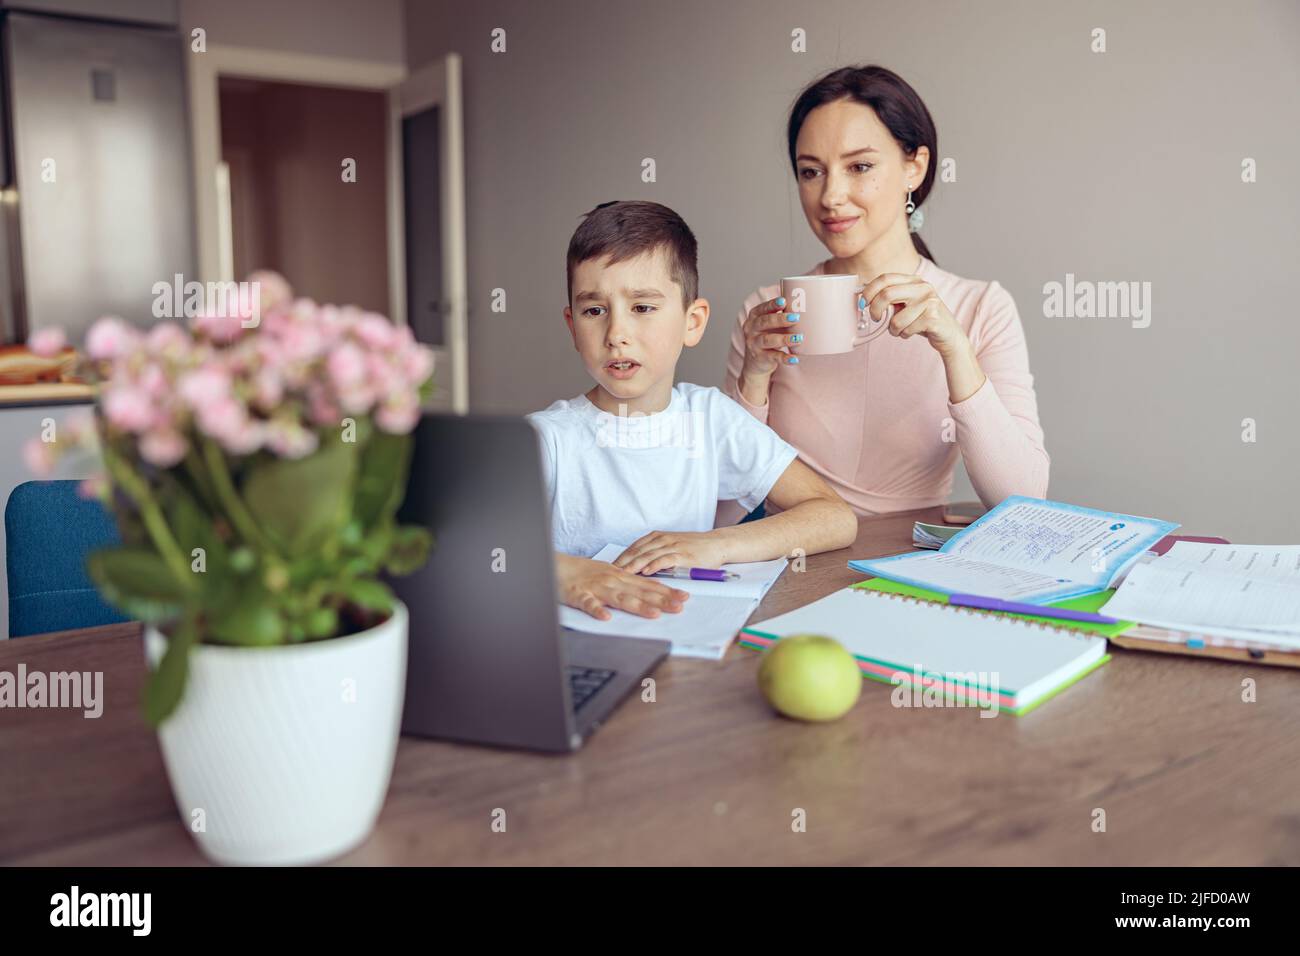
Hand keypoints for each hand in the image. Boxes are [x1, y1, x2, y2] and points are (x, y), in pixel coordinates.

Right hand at [556, 553, 688, 620]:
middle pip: (640, 592)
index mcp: (621, 577)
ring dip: (637, 606)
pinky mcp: (578, 595)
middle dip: (661, 600)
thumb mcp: (611, 574)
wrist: (558, 566)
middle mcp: (612, 581)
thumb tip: (652, 592)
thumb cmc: (585, 572)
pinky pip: (588, 604)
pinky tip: (605, 617)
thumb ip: (630, 584)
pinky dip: (596, 610)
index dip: (667, 591)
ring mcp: (596, 588)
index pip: (648, 584)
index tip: (684, 597)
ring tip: (653, 614)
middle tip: (679, 607)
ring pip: (619, 598)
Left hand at [611, 530, 729, 575]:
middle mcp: (663, 539)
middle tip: (608, 572)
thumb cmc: (695, 548)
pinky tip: (645, 572)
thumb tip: (639, 566)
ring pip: (648, 555)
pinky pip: (665, 559)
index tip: (608, 567)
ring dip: (634, 565)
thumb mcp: (672, 547)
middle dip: (622, 562)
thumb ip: (656, 553)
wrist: (717, 544)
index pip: (634, 547)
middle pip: (638, 551)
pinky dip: (654, 565)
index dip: (621, 557)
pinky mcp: (683, 555)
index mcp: (658, 537)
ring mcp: (673, 546)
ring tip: (622, 573)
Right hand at [741, 296, 802, 379]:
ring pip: (768, 340)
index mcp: (754, 317)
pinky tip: (795, 358)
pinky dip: (785, 358)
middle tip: (796, 318)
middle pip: (765, 322)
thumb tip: (802, 305)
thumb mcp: (770, 324)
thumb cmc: (767, 336)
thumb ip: (781, 315)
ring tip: (798, 338)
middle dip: (780, 319)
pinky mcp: (760, 358)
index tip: (784, 301)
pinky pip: (774, 357)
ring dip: (784, 339)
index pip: (762, 308)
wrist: (755, 361)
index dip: (772, 305)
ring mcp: (754, 344)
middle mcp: (751, 329)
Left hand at [859, 272, 969, 357]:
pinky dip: (904, 335)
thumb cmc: (922, 320)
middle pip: (886, 294)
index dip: (869, 290)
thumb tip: (863, 296)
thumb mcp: (905, 304)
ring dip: (893, 330)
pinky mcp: (933, 318)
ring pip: (895, 319)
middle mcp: (923, 287)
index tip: (863, 303)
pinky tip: (913, 332)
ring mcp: (930, 302)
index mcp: (914, 280)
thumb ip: (889, 298)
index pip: (885, 278)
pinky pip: (906, 329)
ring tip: (901, 329)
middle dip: (875, 310)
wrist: (949, 335)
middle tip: (876, 319)